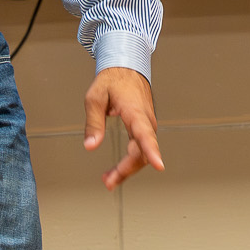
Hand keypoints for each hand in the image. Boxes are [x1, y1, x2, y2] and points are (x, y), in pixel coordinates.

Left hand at [84, 67, 163, 189]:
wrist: (127, 68)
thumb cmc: (112, 80)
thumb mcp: (95, 98)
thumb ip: (93, 123)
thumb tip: (90, 146)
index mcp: (134, 111)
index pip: (145, 134)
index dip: (152, 150)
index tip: (159, 165)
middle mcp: (145, 120)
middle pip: (141, 151)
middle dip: (126, 169)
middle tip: (108, 181)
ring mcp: (147, 125)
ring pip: (141, 153)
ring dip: (127, 168)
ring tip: (109, 179)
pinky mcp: (144, 127)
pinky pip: (140, 148)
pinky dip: (130, 161)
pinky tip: (118, 169)